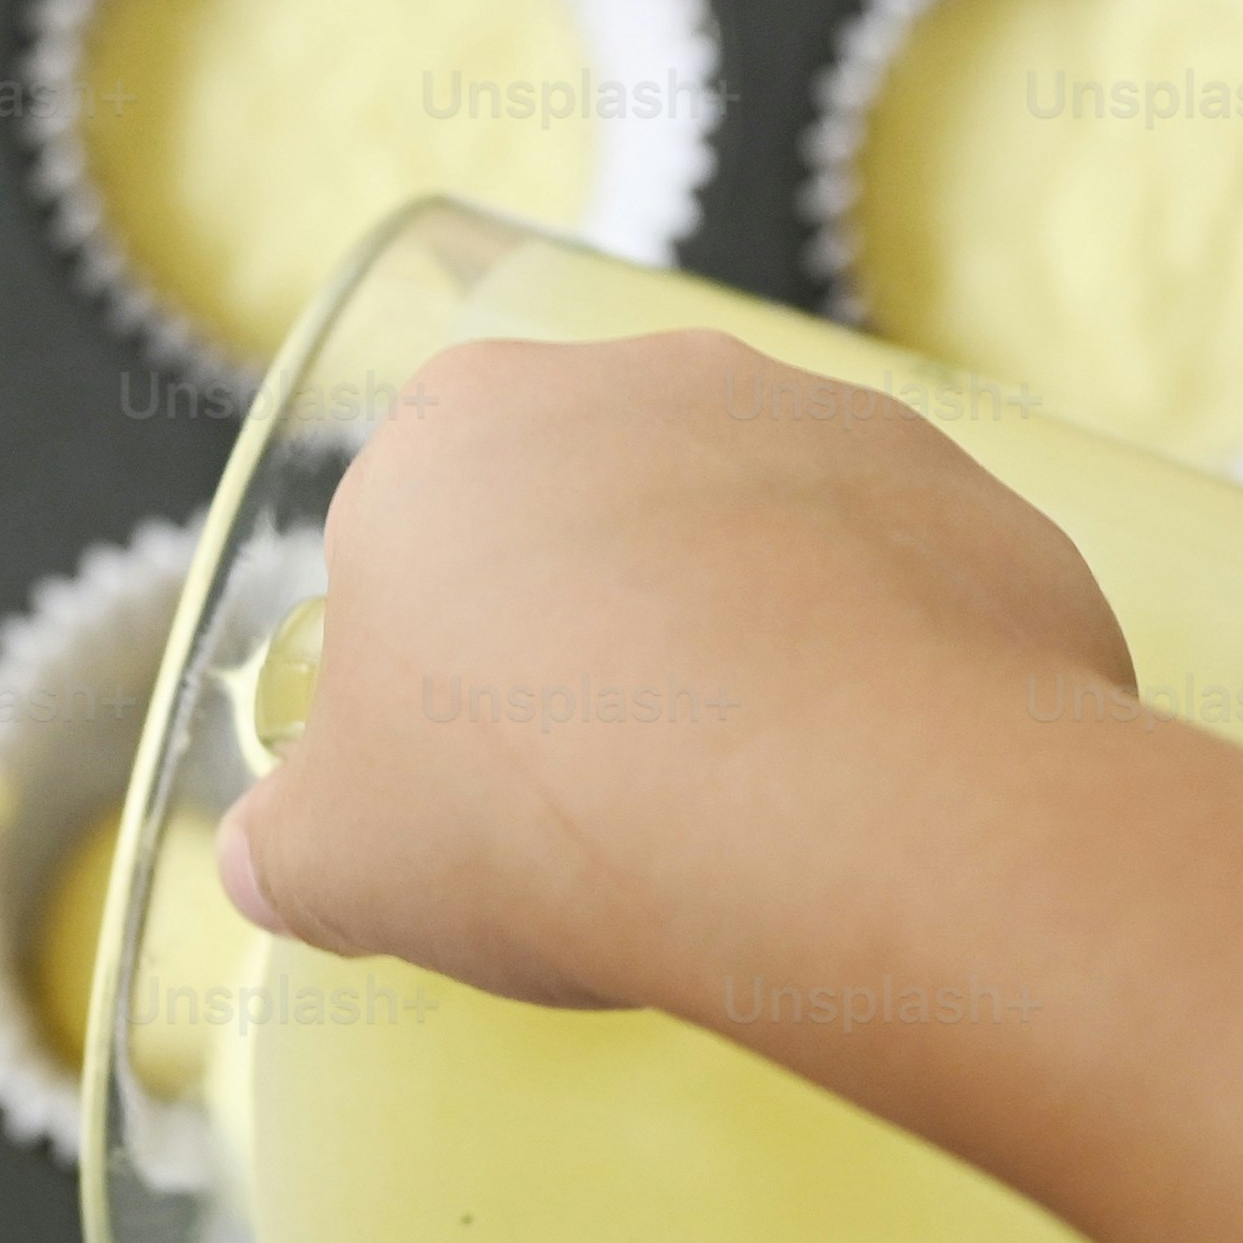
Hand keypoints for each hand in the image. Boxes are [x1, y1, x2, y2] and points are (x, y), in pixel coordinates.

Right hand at [211, 327, 1130, 1014]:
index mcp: (454, 431)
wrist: (835, 812)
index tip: (481, 771)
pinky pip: (905, 586)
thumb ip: (290, 843)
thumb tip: (277, 859)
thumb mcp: (336, 863)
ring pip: (762, 542)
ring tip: (761, 803)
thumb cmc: (540, 811)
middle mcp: (639, 378)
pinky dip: (889, 671)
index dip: (447, 659)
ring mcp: (820, 418)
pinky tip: (879, 788)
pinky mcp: (966, 490)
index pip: (426, 528)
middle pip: (601, 514)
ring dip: (755, 642)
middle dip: (606, 633)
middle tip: (619, 791)